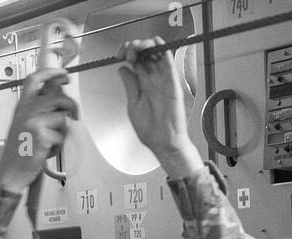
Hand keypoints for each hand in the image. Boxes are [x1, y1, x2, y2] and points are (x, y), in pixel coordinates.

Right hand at [0, 68, 79, 194]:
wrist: (10, 171)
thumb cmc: (19, 150)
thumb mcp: (24, 124)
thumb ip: (39, 109)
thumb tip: (59, 97)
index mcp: (21, 106)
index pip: (34, 80)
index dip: (50, 72)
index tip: (62, 73)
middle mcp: (26, 111)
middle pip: (57, 97)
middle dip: (71, 105)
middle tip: (75, 114)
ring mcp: (33, 122)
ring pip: (62, 118)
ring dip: (61, 132)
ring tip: (50, 141)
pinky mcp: (41, 136)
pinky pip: (61, 137)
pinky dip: (58, 147)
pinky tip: (46, 151)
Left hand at [119, 37, 202, 178]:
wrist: (164, 143)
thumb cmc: (151, 130)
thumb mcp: (133, 105)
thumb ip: (129, 85)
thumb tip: (122, 69)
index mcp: (144, 85)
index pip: (137, 60)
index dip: (127, 52)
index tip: (119, 55)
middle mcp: (154, 80)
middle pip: (146, 53)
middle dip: (134, 46)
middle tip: (126, 52)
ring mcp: (163, 80)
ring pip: (157, 52)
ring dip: (146, 44)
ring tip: (136, 49)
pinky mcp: (172, 82)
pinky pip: (169, 60)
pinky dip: (163, 48)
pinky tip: (155, 43)